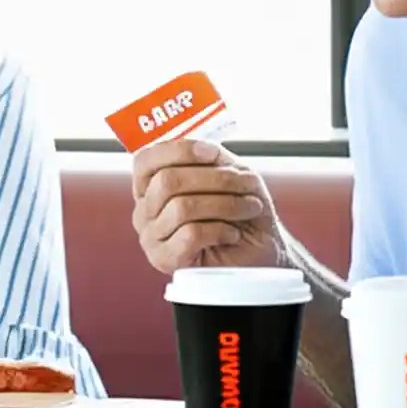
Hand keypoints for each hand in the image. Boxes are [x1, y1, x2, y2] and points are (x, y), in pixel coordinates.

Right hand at [131, 139, 280, 272]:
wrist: (261, 254)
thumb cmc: (243, 214)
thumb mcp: (230, 175)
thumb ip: (210, 158)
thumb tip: (203, 147)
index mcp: (152, 186)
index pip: (145, 160)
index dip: (178, 150)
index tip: (213, 153)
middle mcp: (144, 211)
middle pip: (167, 181)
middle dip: (216, 179)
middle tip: (247, 184)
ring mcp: (151, 237)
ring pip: (182, 207)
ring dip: (226, 204)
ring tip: (248, 208)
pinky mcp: (165, 260)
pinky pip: (190, 234)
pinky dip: (220, 230)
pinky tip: (232, 234)